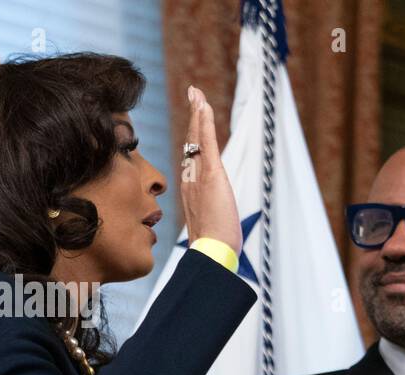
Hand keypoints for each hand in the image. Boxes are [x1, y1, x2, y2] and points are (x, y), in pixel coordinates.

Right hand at [179, 85, 240, 252]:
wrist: (210, 252)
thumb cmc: (213, 246)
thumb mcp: (210, 226)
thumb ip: (209, 217)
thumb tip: (214, 225)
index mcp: (190, 189)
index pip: (192, 156)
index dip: (192, 135)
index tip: (194, 117)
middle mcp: (190, 178)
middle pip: (191, 142)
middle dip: (193, 116)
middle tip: (194, 93)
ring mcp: (198, 175)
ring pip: (197, 138)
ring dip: (198, 113)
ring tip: (197, 92)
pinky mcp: (211, 175)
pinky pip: (207, 143)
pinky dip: (205, 122)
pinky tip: (203, 105)